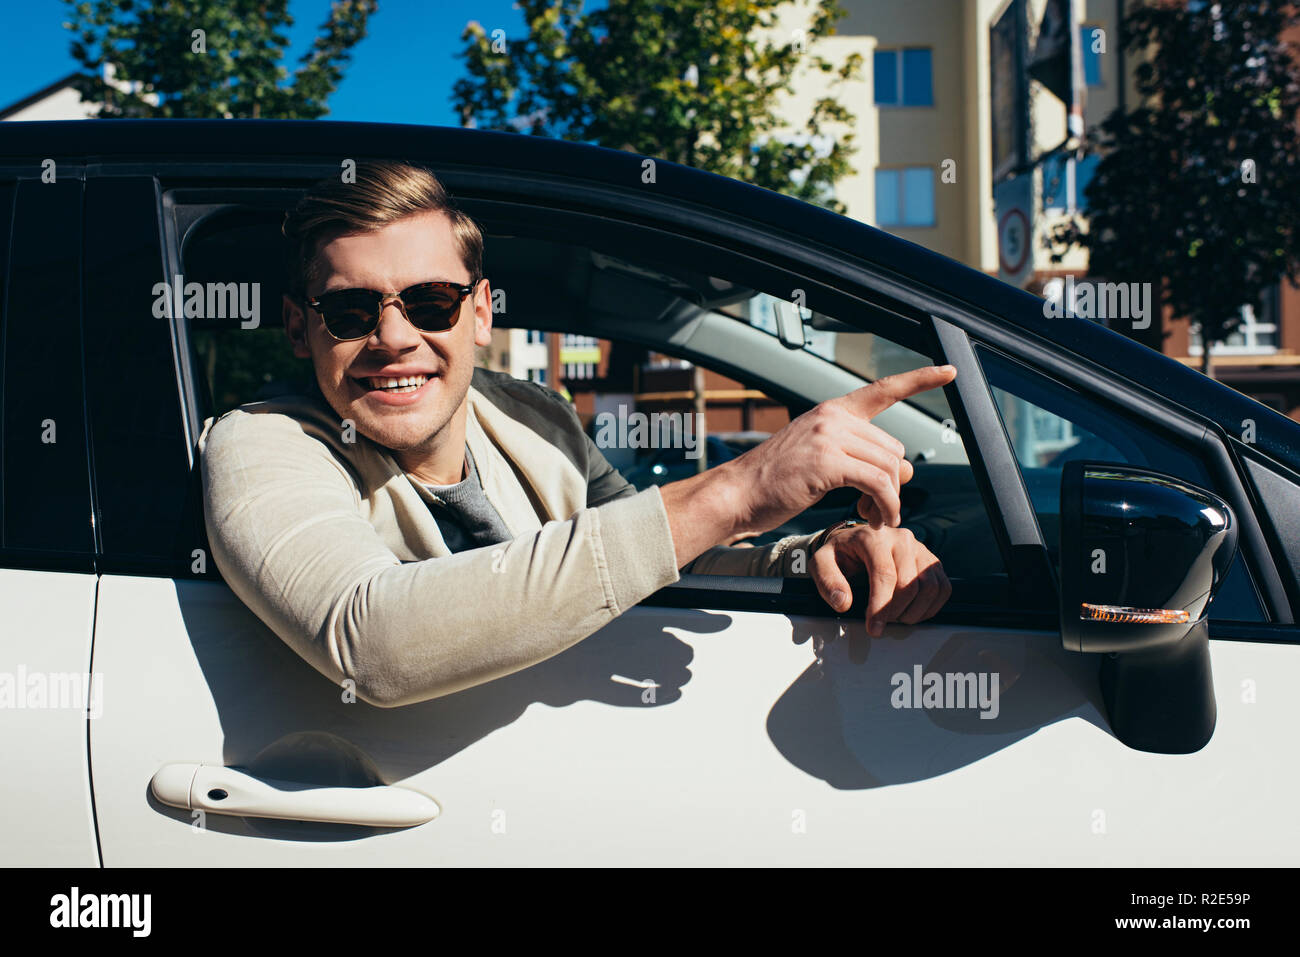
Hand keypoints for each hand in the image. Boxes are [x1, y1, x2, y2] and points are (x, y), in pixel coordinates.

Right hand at [720, 365, 955, 536]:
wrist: (736, 494)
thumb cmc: (774, 483)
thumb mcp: (818, 460)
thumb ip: (860, 458)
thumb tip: (905, 471)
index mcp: (831, 411)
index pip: (883, 389)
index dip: (920, 380)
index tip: (949, 371)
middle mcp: (832, 417)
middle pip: (893, 446)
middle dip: (892, 481)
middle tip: (875, 506)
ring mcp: (829, 437)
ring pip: (889, 467)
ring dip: (890, 500)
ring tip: (872, 515)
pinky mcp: (827, 463)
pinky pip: (878, 484)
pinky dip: (885, 506)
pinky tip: (874, 518)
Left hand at [810, 524, 951, 635]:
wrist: (854, 541)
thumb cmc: (839, 554)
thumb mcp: (821, 562)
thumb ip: (828, 581)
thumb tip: (843, 603)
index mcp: (873, 537)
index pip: (884, 574)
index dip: (881, 606)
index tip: (873, 628)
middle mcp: (901, 539)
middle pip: (909, 583)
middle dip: (895, 611)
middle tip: (881, 623)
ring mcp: (920, 548)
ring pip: (929, 586)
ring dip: (914, 611)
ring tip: (895, 618)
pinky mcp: (931, 561)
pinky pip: (942, 587)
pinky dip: (931, 607)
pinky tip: (912, 613)